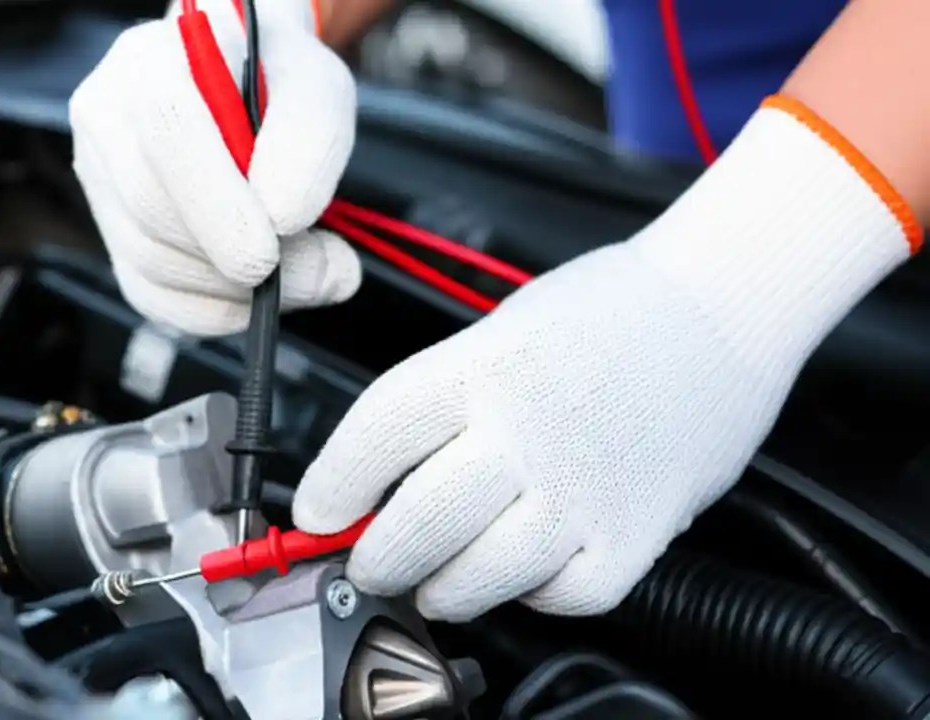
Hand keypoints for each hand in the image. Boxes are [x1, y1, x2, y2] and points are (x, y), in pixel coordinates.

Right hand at [69, 0, 361, 336]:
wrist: (247, 86)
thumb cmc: (277, 81)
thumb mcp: (316, 85)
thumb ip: (311, 137)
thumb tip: (285, 217)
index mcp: (150, 59)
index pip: (165, 128)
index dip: (214, 199)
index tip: (268, 253)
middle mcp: (106, 117)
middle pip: (148, 208)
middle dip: (235, 257)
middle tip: (322, 268)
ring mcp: (101, 181)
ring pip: (151, 261)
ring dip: (237, 288)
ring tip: (308, 268)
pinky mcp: (114, 234)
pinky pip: (154, 296)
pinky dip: (218, 309)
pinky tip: (263, 292)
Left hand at [292, 99, 915, 621]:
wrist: (724, 305)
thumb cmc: (611, 313)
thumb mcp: (502, 330)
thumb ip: (441, 404)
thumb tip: (376, 478)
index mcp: (484, 365)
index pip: (374, 435)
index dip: (333, 484)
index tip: (317, 511)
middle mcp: (528, 429)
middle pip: (415, 525)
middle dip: (375, 558)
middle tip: (370, 561)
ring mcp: (583, 489)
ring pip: (477, 577)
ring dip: (440, 590)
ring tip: (434, 581)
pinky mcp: (637, 534)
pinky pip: (561, 597)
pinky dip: (531, 596)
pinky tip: (525, 568)